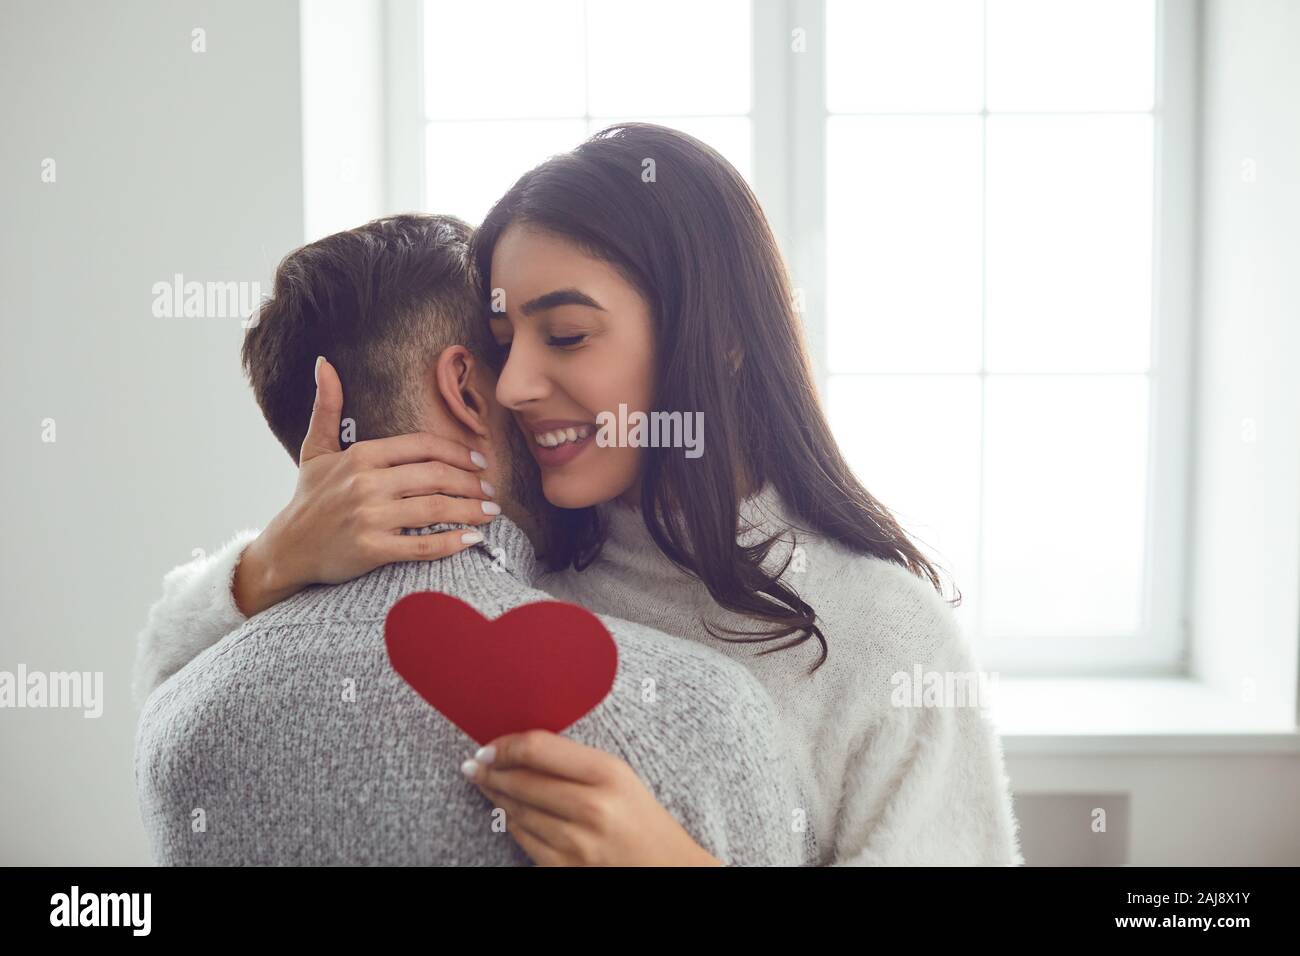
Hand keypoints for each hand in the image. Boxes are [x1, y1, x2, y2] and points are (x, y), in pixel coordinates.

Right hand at [232, 356, 499, 614]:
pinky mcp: (372, 549)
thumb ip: (327, 406)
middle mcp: (367, 483)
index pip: (424, 446)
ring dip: (471, 509)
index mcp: (362, 455)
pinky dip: (451, 542)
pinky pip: (422, 545)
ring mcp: (370, 517)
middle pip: (436, 475)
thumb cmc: (308, 497)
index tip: (480, 461)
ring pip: (435, 508)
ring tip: (491, 511)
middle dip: (472, 482)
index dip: (458, 452)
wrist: (288, 548)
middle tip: (492, 489)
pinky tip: (472, 539)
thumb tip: (324, 363)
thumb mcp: (315, 449)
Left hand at [461, 729, 723, 866]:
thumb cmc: (640, 816)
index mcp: (607, 773)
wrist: (666, 867)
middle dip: (490, 770)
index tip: (489, 746)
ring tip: (485, 783)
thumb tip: (518, 749)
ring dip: (495, 795)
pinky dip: (511, 823)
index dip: (505, 745)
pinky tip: (506, 811)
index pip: (537, 749)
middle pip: (521, 781)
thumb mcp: (619, 776)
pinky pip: (524, 839)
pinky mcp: (566, 868)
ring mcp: (576, 842)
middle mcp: (591, 807)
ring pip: (517, 811)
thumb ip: (573, 760)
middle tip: (474, 764)